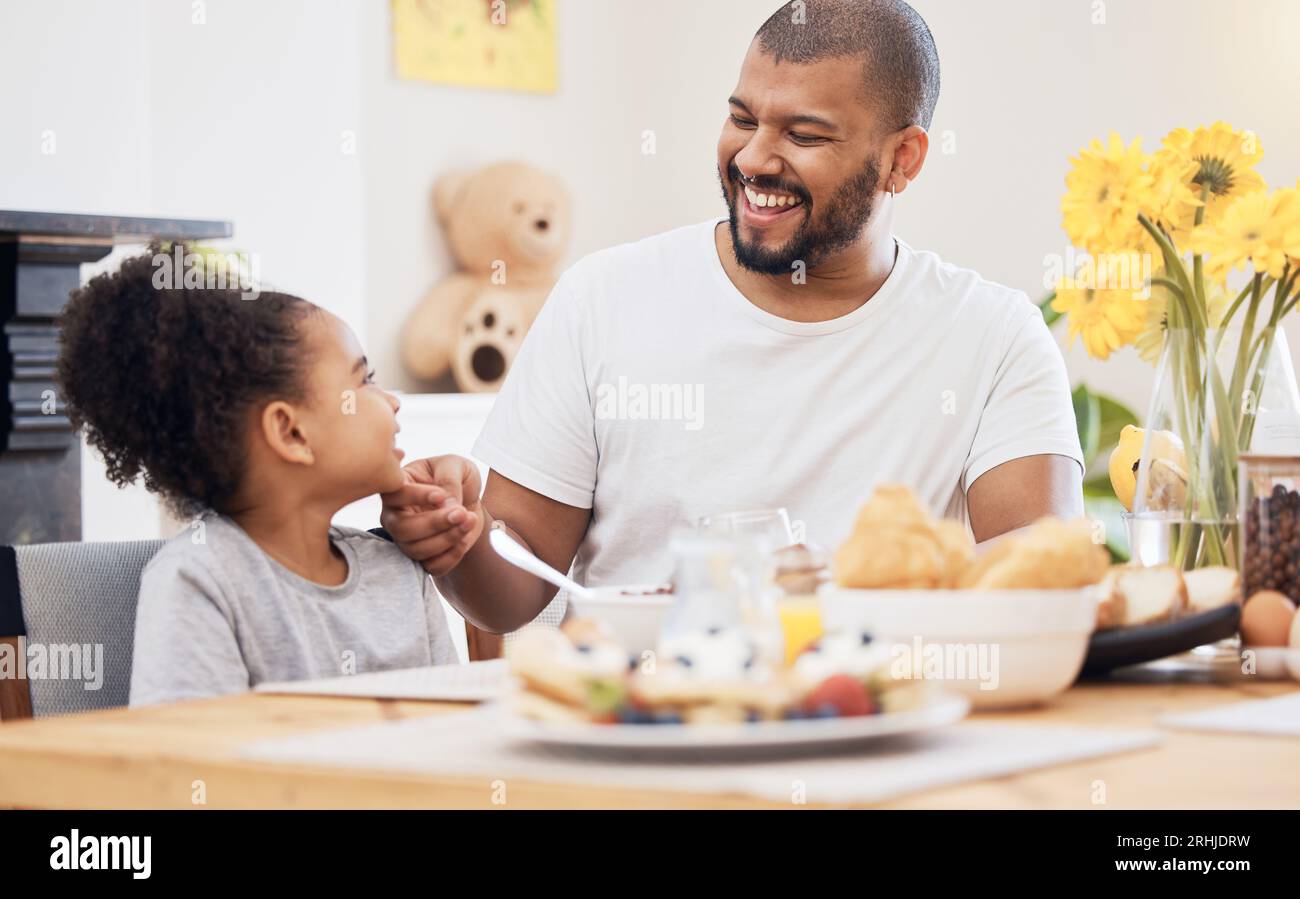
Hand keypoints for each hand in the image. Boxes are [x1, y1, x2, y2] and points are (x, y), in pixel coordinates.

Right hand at [380, 455, 485, 575]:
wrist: (469, 498)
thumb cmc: (455, 475)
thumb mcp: (454, 465)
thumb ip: (448, 478)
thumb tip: (446, 504)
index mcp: (398, 488)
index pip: (395, 495)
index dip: (416, 497)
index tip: (441, 495)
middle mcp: (395, 516)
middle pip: (402, 529)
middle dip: (435, 523)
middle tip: (460, 513)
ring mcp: (406, 540)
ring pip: (416, 551)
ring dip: (447, 539)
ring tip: (469, 521)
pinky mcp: (424, 557)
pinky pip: (431, 567)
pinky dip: (450, 557)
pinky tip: (464, 539)